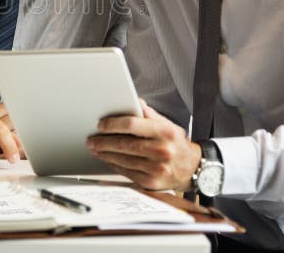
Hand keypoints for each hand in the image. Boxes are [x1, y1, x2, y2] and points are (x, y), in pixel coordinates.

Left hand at [86, 100, 201, 190]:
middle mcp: (162, 150)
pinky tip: (107, 159)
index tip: (101, 125)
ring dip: (105, 153)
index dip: (113, 124)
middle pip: (124, 144)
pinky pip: (126, 172)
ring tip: (95, 148)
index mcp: (165, 132)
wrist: (192, 168)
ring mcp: (157, 168)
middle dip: (103, 141)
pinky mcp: (151, 182)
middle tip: (91, 139)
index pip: (132, 124)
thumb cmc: (176, 143)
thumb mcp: (168, 124)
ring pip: (123, 159)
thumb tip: (134, 101)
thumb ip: (149, 114)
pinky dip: (114, 165)